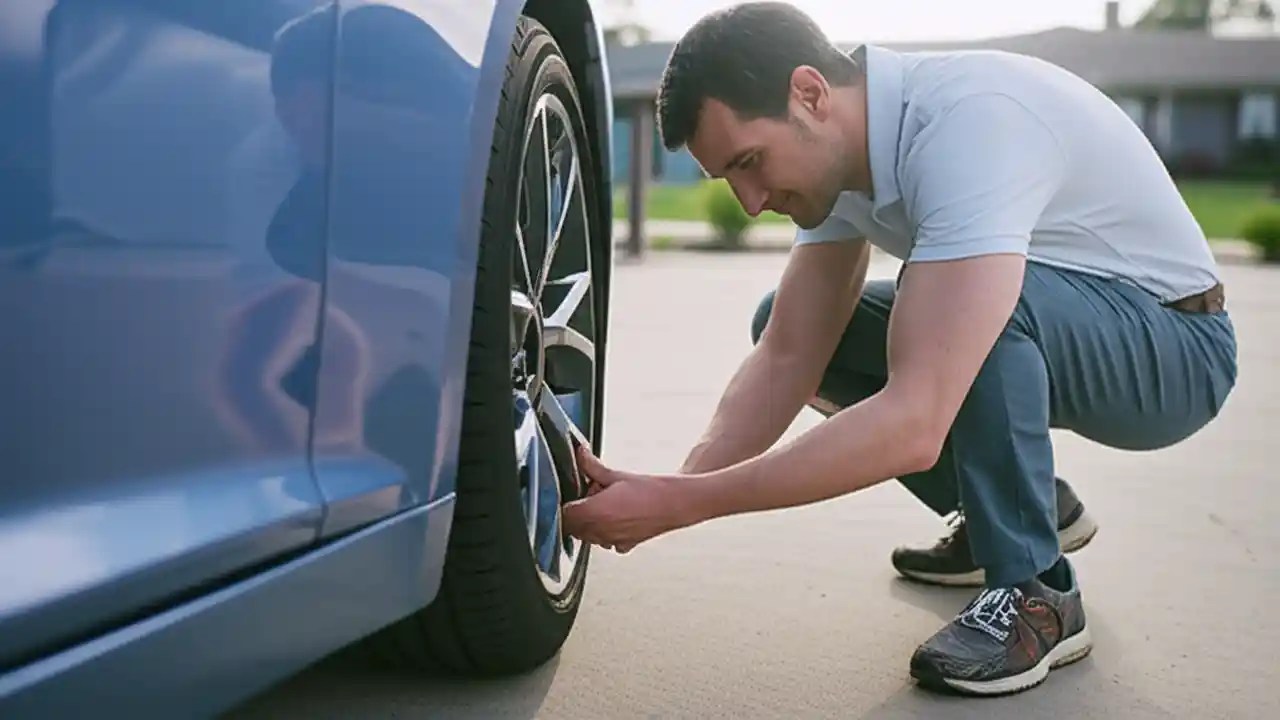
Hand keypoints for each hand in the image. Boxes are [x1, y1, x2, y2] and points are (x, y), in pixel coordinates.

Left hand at [562, 445, 689, 553]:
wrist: (676, 503)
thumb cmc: (651, 491)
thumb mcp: (617, 475)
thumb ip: (593, 467)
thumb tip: (580, 454)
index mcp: (595, 512)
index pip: (564, 515)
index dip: (566, 503)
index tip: (574, 494)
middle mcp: (600, 531)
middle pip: (574, 528)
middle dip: (578, 512)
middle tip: (593, 495)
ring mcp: (612, 541)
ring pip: (588, 536)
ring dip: (591, 523)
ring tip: (608, 505)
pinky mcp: (624, 545)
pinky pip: (606, 542)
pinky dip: (606, 532)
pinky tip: (618, 517)